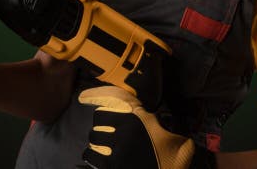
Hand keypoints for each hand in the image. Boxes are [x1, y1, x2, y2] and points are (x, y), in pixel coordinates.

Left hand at [78, 86, 195, 168]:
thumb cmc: (173, 159)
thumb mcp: (174, 136)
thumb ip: (158, 125)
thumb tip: (145, 116)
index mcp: (140, 118)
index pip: (111, 96)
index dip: (94, 95)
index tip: (83, 97)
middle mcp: (125, 129)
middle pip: (99, 118)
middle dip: (102, 125)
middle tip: (110, 132)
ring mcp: (116, 148)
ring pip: (93, 137)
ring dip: (97, 141)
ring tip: (106, 146)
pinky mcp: (110, 166)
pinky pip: (91, 155)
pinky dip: (92, 156)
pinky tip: (98, 158)